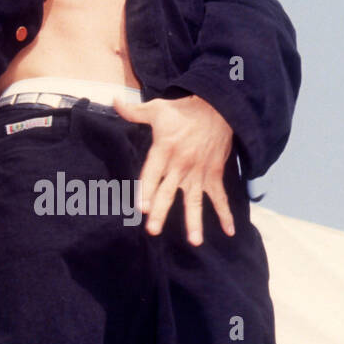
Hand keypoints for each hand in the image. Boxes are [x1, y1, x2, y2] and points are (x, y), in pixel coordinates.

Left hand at [112, 94, 235, 245]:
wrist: (219, 108)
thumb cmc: (184, 111)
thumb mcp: (157, 108)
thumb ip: (134, 112)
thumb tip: (113, 102)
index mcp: (165, 150)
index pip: (152, 173)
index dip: (147, 189)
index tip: (142, 207)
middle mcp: (181, 165)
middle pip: (168, 192)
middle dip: (161, 211)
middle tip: (153, 229)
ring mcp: (199, 173)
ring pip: (195, 201)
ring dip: (194, 221)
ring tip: (194, 241)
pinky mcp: (214, 175)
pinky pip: (220, 197)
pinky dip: (225, 214)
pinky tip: (229, 231)